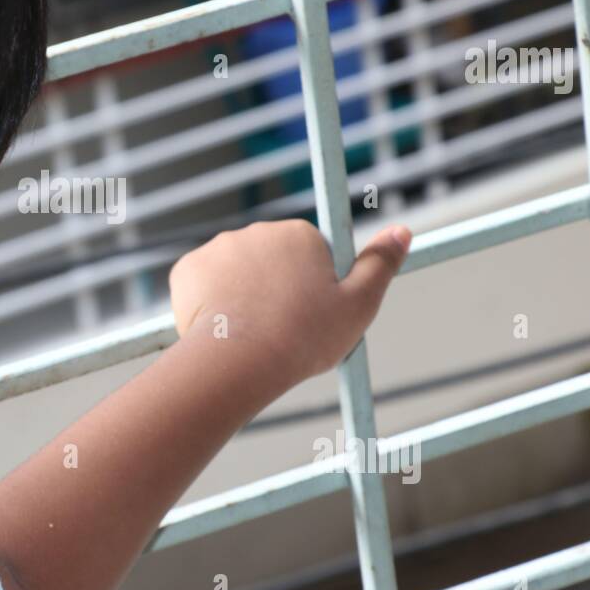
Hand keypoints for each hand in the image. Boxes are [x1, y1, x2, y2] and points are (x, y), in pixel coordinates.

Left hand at [168, 219, 411, 394]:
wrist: (238, 359)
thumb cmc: (303, 337)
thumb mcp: (358, 305)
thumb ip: (381, 265)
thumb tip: (403, 229)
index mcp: (299, 234)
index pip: (309, 257)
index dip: (311, 291)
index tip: (308, 318)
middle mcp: (257, 231)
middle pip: (270, 263)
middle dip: (275, 290)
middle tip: (279, 330)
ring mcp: (217, 248)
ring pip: (235, 274)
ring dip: (241, 296)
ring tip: (249, 334)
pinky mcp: (186, 269)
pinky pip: (202, 284)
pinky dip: (209, 304)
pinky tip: (222, 328)